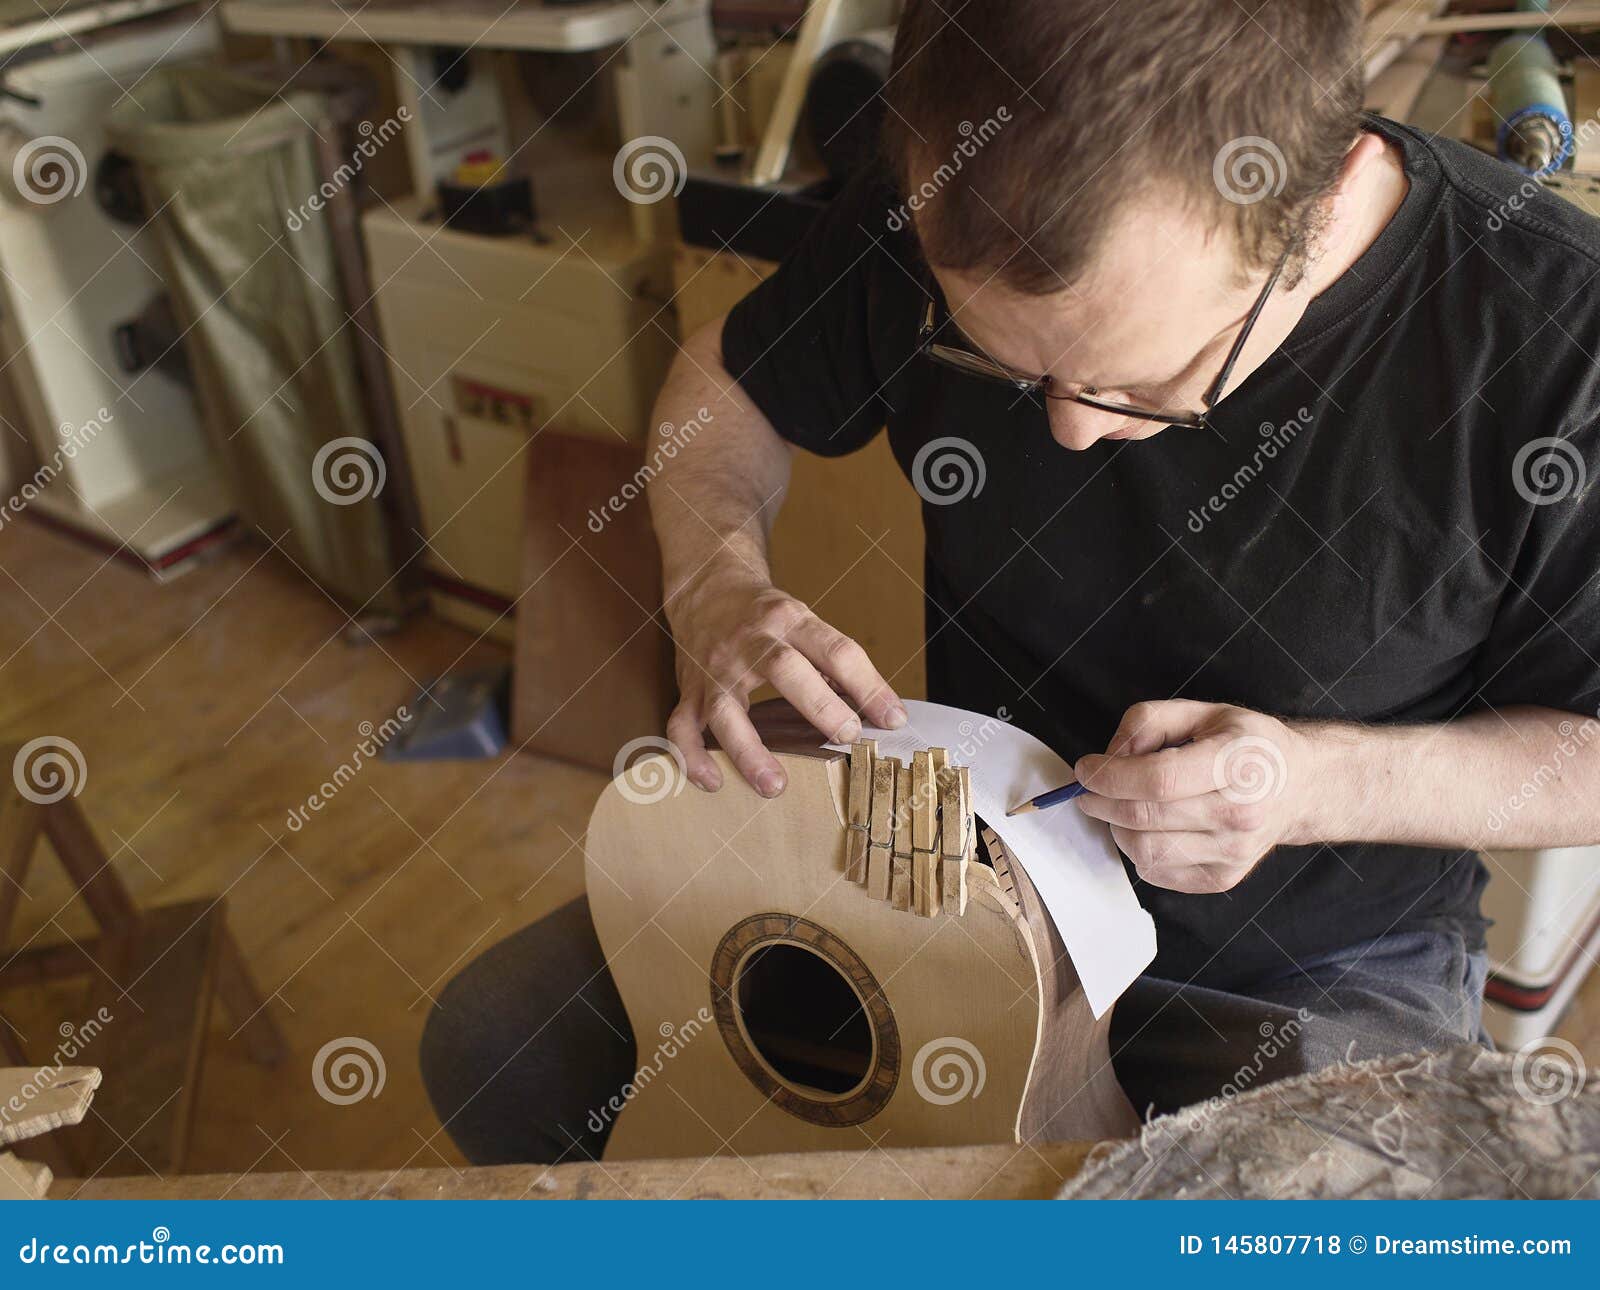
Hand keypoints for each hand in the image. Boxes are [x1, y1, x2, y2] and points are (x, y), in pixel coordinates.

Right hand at [665, 566, 905, 795]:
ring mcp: (715, 668)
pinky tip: (714, 782)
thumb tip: (880, 709)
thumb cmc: (765, 615)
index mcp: (789, 620)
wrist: (707, 588)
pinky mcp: (690, 690)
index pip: (836, 650)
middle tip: (847, 737)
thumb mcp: (803, 621)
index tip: (892, 719)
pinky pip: (681, 726)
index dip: (868, 685)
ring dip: (750, 749)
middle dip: (819, 706)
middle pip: (784, 669)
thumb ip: (836, 661)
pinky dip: (693, 756)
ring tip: (775, 785)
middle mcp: (750, 642)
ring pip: (727, 708)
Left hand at [1072, 700, 1318, 893]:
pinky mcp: (1223, 879)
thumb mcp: (1202, 711)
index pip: (1159, 780)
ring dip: (1118, 828)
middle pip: (1145, 817)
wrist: (1299, 787)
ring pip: (1145, 852)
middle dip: (1101, 802)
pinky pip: (1158, 872)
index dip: (1110, 777)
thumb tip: (1109, 757)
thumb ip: (1148, 722)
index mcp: (1237, 763)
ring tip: (1123, 806)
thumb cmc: (1246, 745)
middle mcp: (1240, 814)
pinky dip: (1139, 850)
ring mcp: (1233, 853)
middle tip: (1088, 789)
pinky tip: (1151, 827)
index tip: (1085, 769)